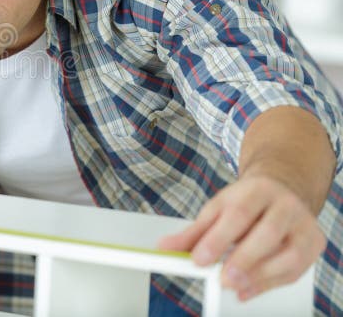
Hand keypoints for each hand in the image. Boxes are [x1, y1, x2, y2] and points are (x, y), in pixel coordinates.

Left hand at [158, 175, 325, 300]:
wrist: (280, 191)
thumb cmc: (246, 202)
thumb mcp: (217, 209)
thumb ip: (193, 232)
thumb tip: (165, 247)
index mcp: (257, 190)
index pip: (239, 214)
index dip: (218, 239)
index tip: (198, 259)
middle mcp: (284, 205)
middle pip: (267, 234)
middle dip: (243, 259)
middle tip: (221, 278)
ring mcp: (303, 225)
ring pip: (288, 255)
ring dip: (259, 276)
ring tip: (233, 285)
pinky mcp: (313, 244)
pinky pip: (295, 270)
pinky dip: (269, 284)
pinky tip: (247, 290)